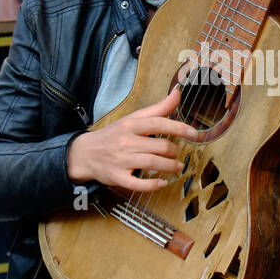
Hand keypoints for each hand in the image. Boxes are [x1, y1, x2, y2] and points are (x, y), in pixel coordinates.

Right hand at [66, 86, 197, 191]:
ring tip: (177, 166)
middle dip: (174, 151)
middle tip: (178, 153)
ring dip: (169, 166)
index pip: (158, 123)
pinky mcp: (117, 177)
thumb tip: (177, 94)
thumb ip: (157, 109)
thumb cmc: (114, 135)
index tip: (193, 133)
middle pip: (158, 146)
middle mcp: (126, 142)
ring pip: (151, 163)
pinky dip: (152, 184)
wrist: (86, 153)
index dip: (178, 128)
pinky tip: (162, 182)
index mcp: (131, 125)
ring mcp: (121, 161)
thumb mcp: (133, 118)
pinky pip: (137, 184)